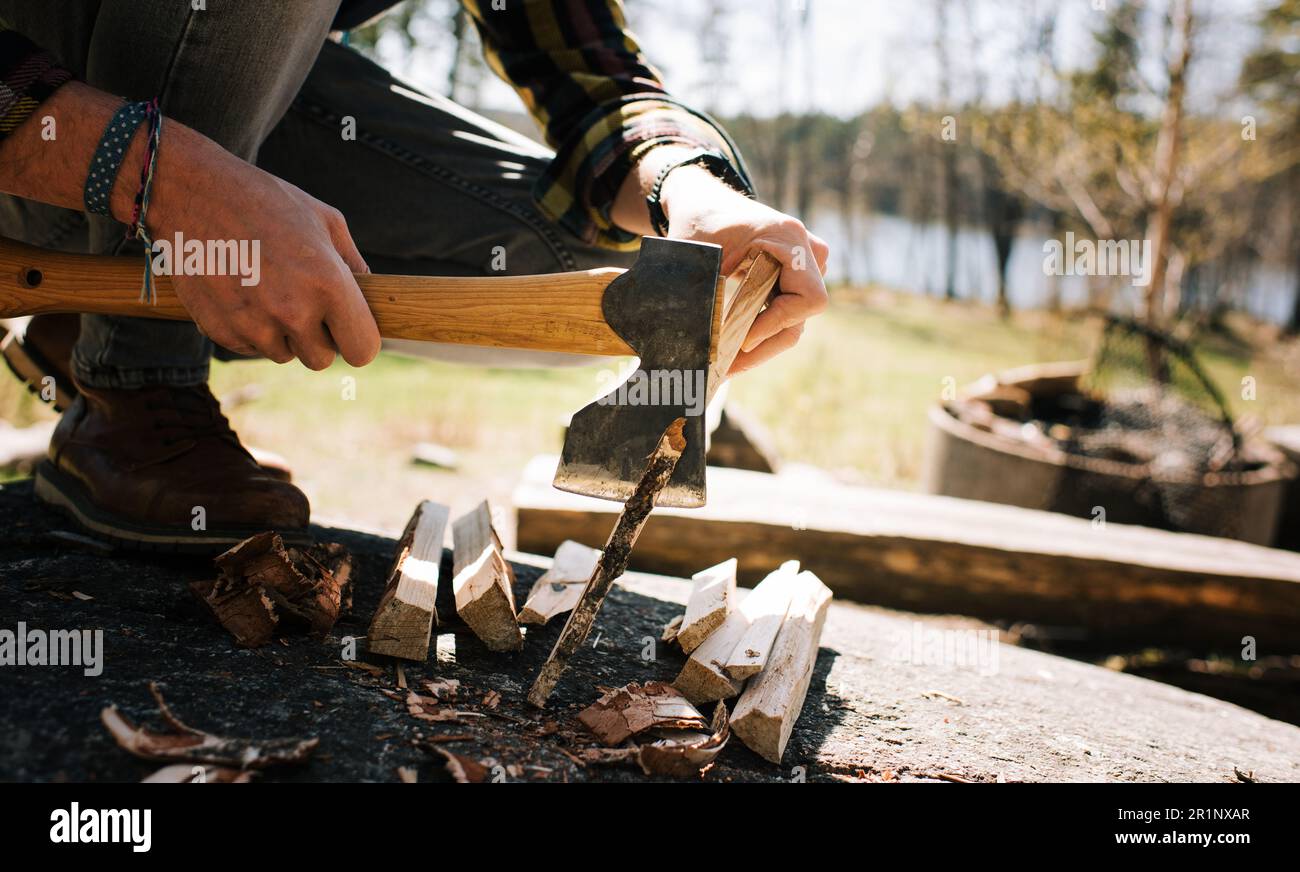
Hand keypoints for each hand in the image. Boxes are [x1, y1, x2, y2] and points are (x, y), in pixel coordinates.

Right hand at [148, 129, 379, 369]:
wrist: (193, 194)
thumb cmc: (267, 201)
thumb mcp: (325, 220)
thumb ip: (354, 264)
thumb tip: (372, 296)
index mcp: (328, 285)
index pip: (362, 350)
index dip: (358, 340)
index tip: (349, 327)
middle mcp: (293, 312)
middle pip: (322, 360)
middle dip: (319, 337)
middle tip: (304, 302)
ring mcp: (254, 326)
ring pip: (286, 355)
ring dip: (284, 334)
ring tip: (270, 289)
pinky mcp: (222, 332)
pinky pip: (251, 348)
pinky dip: (252, 330)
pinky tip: (243, 292)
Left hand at [659, 166, 829, 374]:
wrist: (704, 203)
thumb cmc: (699, 225)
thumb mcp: (694, 255)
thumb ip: (700, 293)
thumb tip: (696, 346)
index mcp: (787, 238)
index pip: (807, 298)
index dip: (778, 323)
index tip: (743, 341)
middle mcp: (806, 251)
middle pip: (802, 314)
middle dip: (766, 343)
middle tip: (728, 367)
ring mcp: (806, 263)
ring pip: (796, 318)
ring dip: (764, 342)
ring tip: (727, 364)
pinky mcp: (796, 275)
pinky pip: (788, 312)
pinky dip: (764, 331)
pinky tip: (736, 346)